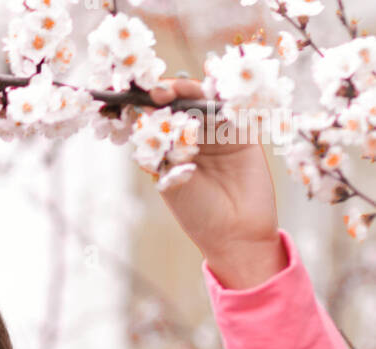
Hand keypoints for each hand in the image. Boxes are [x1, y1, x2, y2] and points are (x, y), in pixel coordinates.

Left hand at [146, 76, 285, 285]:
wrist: (235, 233)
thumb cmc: (198, 214)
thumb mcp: (171, 182)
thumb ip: (162, 152)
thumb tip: (143, 121)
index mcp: (173, 151)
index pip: (160, 120)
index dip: (150, 108)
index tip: (139, 100)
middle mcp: (195, 139)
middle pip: (182, 105)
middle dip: (170, 95)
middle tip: (159, 92)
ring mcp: (220, 134)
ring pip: (205, 102)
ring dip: (192, 90)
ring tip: (179, 88)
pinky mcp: (244, 133)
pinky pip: (234, 106)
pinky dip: (224, 92)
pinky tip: (212, 79)